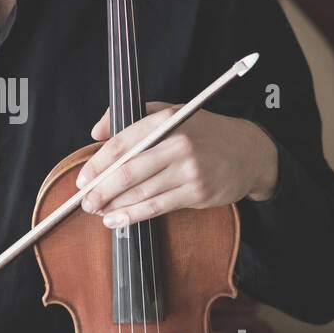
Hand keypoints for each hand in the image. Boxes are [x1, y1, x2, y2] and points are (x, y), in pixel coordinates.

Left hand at [75, 102, 278, 228]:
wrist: (251, 153)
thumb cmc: (205, 132)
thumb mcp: (173, 112)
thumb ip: (133, 117)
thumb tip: (96, 131)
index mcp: (167, 120)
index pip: (123, 143)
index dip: (97, 164)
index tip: (83, 179)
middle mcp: (178, 144)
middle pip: (128, 171)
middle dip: (101, 189)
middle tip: (84, 201)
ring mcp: (189, 170)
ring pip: (141, 192)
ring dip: (113, 205)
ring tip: (97, 211)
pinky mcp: (197, 193)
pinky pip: (157, 207)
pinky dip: (133, 215)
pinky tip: (116, 220)